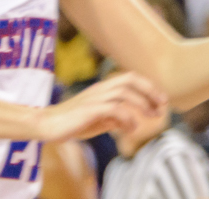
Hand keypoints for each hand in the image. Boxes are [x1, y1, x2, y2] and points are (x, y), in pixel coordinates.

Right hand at [36, 73, 166, 141]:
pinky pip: (113, 109)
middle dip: (150, 91)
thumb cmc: (71, 122)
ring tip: (153, 116)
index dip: (148, 87)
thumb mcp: (97, 120)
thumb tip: (130, 122)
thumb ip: (113, 118)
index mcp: (103, 88)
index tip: (161, 100)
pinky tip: (131, 128)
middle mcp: (100, 89)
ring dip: (142, 103)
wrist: (46, 125)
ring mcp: (94, 97)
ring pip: (124, 93)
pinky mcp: (88, 109)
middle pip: (130, 80)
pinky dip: (127, 117)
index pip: (130, 79)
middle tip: (162, 106)